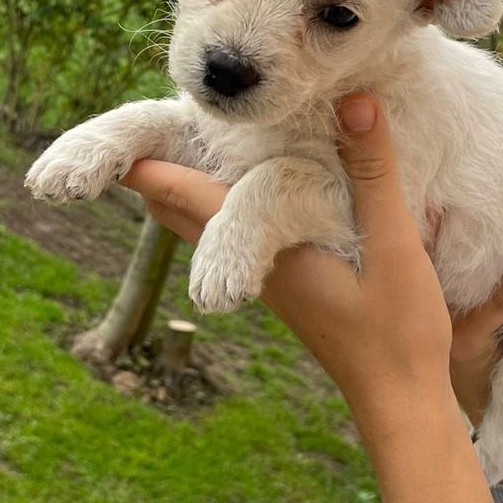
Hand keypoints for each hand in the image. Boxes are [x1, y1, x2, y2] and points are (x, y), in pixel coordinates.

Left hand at [123, 100, 502, 458]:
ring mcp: (264, 278)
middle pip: (176, 211)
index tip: (102, 131)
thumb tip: (354, 101)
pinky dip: (215, 202)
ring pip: (199, 224)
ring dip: (179, 184)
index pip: (184, 197)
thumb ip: (373, 171)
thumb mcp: (395, 243)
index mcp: (263, 250)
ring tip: (165, 140)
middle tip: (118, 126)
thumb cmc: (397, 331)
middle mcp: (251, 264)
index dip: (142, 165)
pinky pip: (229, 233)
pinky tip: (229, 185)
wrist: (400, 401)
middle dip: (148, 171)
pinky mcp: (284, 284)